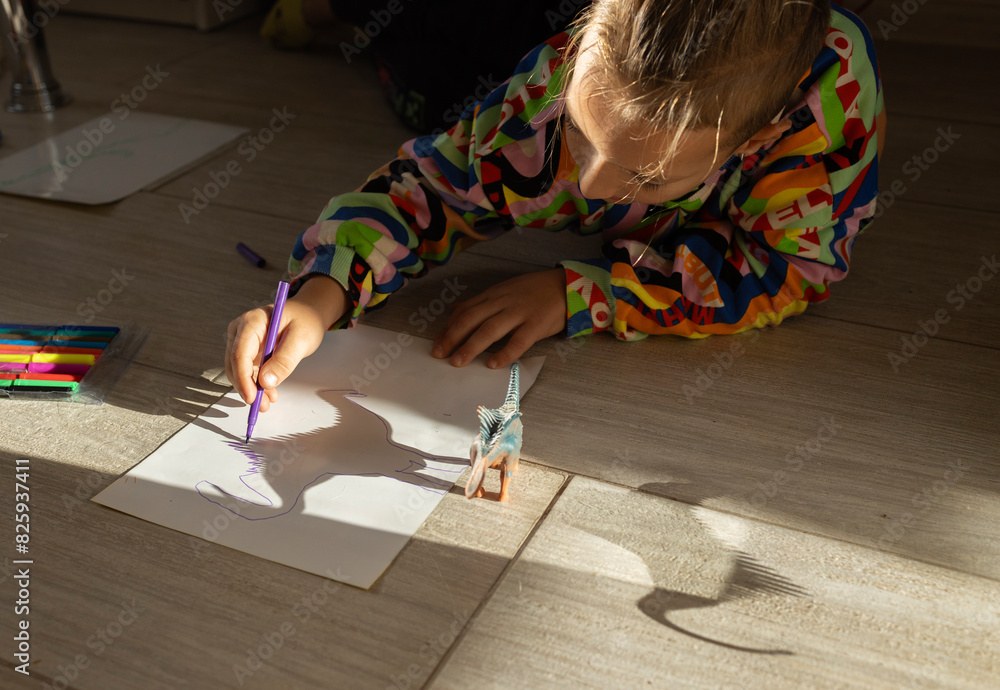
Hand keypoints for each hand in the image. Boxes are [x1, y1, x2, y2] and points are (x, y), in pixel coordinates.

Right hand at [225, 276, 346, 411]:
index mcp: (253, 321)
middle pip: (235, 364)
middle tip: (262, 405)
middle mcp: (241, 330)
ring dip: (251, 389)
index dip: (243, 377)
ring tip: (268, 402)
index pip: (240, 352)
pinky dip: (256, 384)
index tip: (251, 397)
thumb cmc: (305, 321)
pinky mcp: (247, 351)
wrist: (307, 315)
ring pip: (239, 371)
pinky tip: (269, 394)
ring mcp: (242, 340)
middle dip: (247, 387)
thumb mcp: (301, 339)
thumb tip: (265, 382)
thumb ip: (284, 360)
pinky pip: (247, 371)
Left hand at [431, 268, 566, 367]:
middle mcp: (502, 302)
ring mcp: (519, 313)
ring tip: (458, 362)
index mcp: (494, 294)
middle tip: (439, 354)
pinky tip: (493, 364)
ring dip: (471, 347)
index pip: (465, 310)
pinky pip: (518, 341)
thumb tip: (457, 310)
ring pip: (489, 330)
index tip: (437, 343)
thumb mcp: (506, 289)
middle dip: (452, 337)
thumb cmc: (535, 291)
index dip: (449, 328)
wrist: (567, 286)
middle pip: (471, 319)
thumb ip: (483, 301)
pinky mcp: (536, 325)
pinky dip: (504, 353)